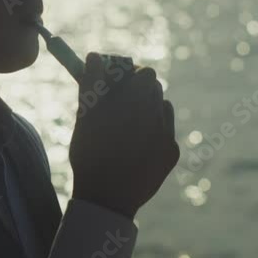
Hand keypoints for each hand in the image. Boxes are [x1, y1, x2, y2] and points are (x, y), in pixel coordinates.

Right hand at [68, 52, 178, 218]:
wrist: (106, 200)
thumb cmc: (90, 156)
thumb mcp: (85, 119)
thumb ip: (92, 84)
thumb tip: (95, 58)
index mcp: (133, 104)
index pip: (143, 74)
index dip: (130, 74)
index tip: (117, 80)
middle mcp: (155, 117)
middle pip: (154, 90)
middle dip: (138, 91)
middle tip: (120, 100)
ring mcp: (166, 136)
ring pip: (162, 108)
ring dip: (148, 109)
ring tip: (128, 125)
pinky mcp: (172, 153)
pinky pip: (167, 131)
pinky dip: (154, 131)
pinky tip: (137, 144)